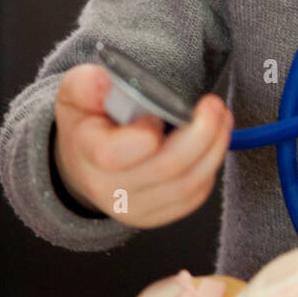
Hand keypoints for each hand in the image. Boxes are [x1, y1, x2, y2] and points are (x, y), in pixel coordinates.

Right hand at [54, 63, 233, 228]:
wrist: (84, 162)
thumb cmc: (88, 123)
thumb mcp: (76, 93)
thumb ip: (86, 83)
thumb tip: (102, 80)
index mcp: (86, 153)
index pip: (114, 154)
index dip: (145, 133)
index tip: (158, 112)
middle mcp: (108, 189)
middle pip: (166, 168)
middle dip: (201, 133)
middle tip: (214, 105)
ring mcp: (134, 208)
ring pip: (188, 184)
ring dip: (214, 148)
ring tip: (221, 119)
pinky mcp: (156, 215)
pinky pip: (195, 196)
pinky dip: (209, 166)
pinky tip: (212, 143)